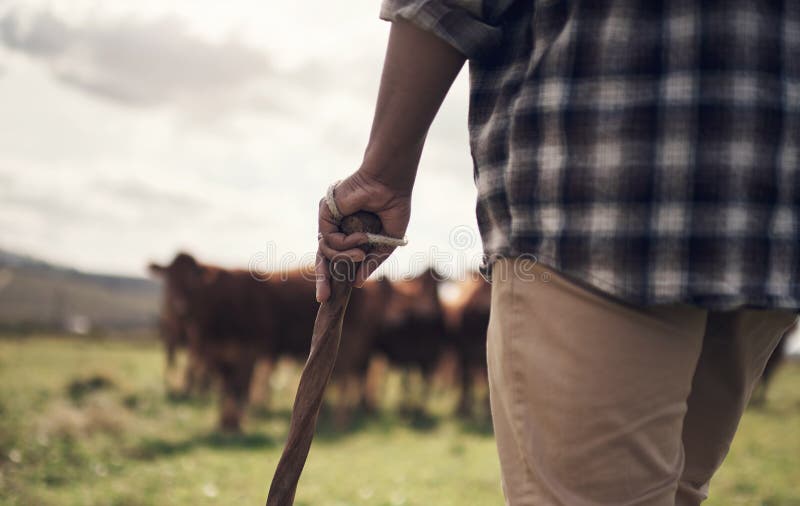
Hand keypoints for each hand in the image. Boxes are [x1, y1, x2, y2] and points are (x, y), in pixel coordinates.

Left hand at [316, 170, 410, 301]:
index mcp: (350, 233)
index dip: (335, 275)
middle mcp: (337, 227)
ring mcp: (330, 220)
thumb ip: (373, 262)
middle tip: (323, 299)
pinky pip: (328, 240)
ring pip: (326, 252)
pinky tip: (361, 237)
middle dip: (322, 279)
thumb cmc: (393, 207)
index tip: (332, 295)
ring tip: (362, 252)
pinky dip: (345, 244)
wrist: (389, 184)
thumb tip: (358, 284)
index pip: (337, 257)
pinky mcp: (325, 213)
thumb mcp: (387, 243)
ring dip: (345, 257)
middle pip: (323, 258)